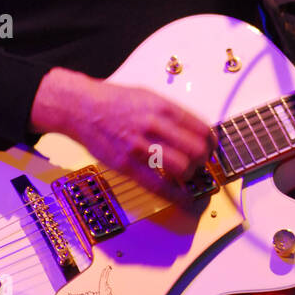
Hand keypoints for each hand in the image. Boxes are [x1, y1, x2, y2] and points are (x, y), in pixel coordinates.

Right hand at [30, 68, 214, 202]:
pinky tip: (183, 197)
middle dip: (204, 161)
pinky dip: (176, 195)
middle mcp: (154, 126)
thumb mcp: (149, 97)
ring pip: (182, 168)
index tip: (211, 150)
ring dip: (191, 176)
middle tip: (201, 164)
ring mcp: (140, 147)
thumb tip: (195, 132)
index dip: (212, 144)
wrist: (82, 107)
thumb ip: (172, 114)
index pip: (202, 130)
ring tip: (188, 176)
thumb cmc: (114, 102)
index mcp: (163, 107)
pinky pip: (159, 186)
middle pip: (197, 151)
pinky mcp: (127, 165)